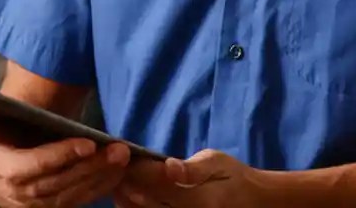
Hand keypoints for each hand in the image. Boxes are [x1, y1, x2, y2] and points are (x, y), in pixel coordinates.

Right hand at [0, 98, 130, 206]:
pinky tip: (120, 170)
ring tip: (123, 156)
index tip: (86, 143)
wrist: (4, 159)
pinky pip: (79, 200)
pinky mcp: (52, 207)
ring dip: (99, 177)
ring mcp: (34, 203)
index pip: (26, 169)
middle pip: (54, 185)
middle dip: (87, 167)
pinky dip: (101, 186)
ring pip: (70, 195)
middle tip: (117, 149)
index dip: (56, 158)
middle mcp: (14, 192)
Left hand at [113, 150, 258, 207]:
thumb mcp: (218, 162)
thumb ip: (193, 168)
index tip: (122, 153)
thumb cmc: (230, 175)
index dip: (138, 167)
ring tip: (115, 179)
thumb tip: (170, 167)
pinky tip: (126, 195)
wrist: (245, 201)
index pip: (158, 181)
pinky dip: (133, 205)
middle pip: (144, 199)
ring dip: (124, 196)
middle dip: (125, 181)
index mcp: (198, 197)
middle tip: (111, 164)